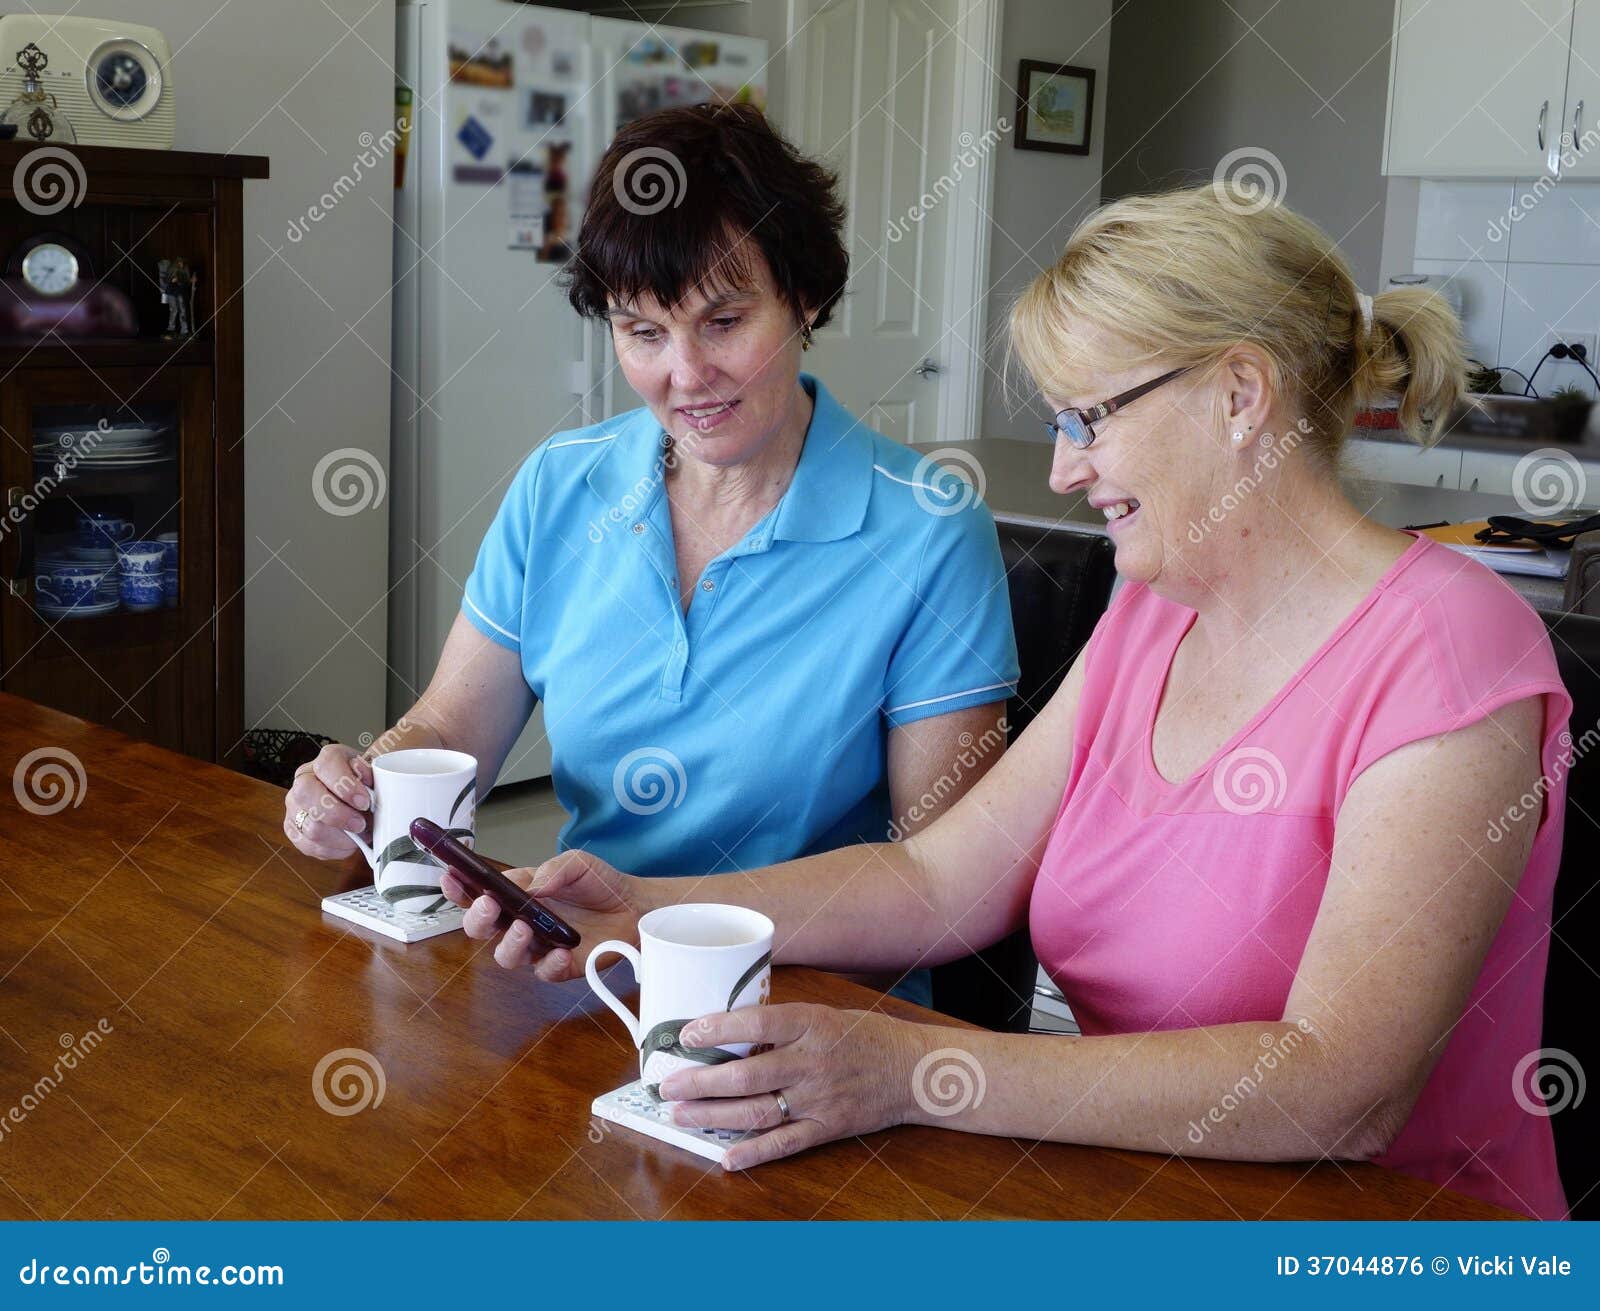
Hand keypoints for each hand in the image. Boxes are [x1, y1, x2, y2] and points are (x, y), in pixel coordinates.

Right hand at [283, 744, 372, 859]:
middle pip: (306, 793)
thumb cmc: (369, 788)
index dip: (345, 785)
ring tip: (359, 836)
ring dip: (340, 837)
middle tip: (360, 825)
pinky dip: (332, 850)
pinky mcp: (293, 828)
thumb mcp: (378, 776)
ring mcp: (295, 805)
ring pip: (309, 825)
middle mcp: (304, 779)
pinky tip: (347, 845)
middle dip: (336, 814)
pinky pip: (307, 845)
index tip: (364, 802)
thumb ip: (376, 776)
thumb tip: (367, 781)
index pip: (326, 765)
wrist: (362, 802)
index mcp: (328, 759)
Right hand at [440, 849, 649, 982]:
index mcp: (516, 894)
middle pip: (480, 928)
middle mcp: (519, 922)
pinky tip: (562, 952)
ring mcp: (537, 946)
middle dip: (477, 918)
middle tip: (489, 905)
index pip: (477, 893)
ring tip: (524, 928)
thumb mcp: (577, 862)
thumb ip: (552, 869)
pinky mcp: (559, 967)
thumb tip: (531, 886)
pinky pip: (543, 972)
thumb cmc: (600, 883)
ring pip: (505, 956)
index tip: (450, 876)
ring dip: (508, 943)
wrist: (634, 906)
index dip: (458, 887)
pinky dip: (549, 963)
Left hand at [656, 1004, 919, 1169]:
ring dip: (713, 1115)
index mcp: (811, 1024)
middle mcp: (812, 1062)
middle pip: (747, 1075)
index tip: (686, 1034)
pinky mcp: (827, 1128)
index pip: (756, 1024)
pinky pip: (785, 1144)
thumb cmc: (866, 1035)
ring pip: (757, 1111)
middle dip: (700, 1082)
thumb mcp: (825, 1013)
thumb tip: (727, 1027)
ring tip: (679, 1116)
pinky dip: (753, 1153)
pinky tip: (726, 1157)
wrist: (913, 1069)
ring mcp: (819, 1099)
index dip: (717, 1029)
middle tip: (668, 1086)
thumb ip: (782, 1023)